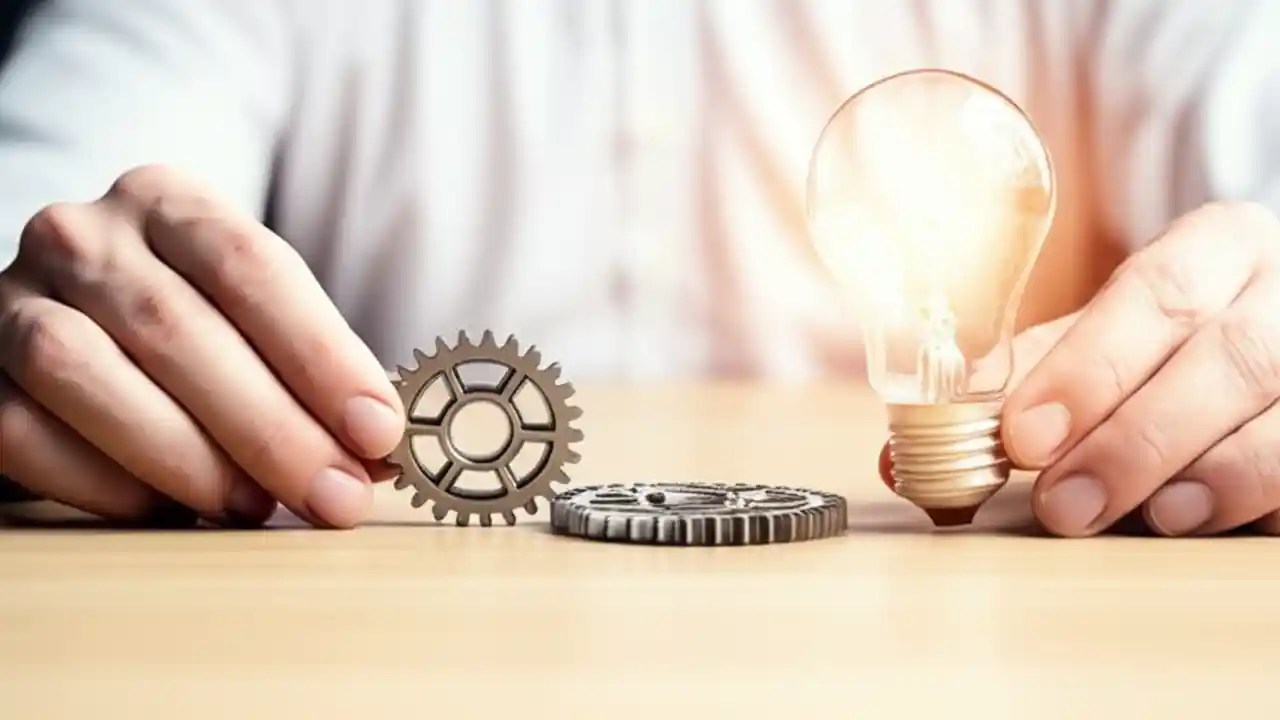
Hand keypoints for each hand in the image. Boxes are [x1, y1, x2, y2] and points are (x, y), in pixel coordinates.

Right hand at [0, 165, 402, 527]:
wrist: (77, 320)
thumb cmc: (194, 326)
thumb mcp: (251, 316)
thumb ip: (308, 368)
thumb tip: (378, 448)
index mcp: (167, 201)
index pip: (252, 268)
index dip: (320, 355)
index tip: (377, 431)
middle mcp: (81, 235)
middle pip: (176, 327)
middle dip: (271, 428)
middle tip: (334, 497)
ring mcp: (12, 299)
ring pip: (85, 371)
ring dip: (185, 456)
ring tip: (255, 507)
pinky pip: (23, 431)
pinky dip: (106, 484)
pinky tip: (170, 511)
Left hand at [1003, 201, 1279, 536]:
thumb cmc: (1181, 339)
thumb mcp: (1114, 331)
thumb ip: (1036, 370)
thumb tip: (934, 431)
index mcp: (1221, 245)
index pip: (1157, 293)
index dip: (1088, 370)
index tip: (1025, 437)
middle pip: (1229, 359)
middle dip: (1135, 440)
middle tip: (1065, 503)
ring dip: (1212, 478)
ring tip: (1154, 516)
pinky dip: (1261, 505)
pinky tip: (1214, 521)